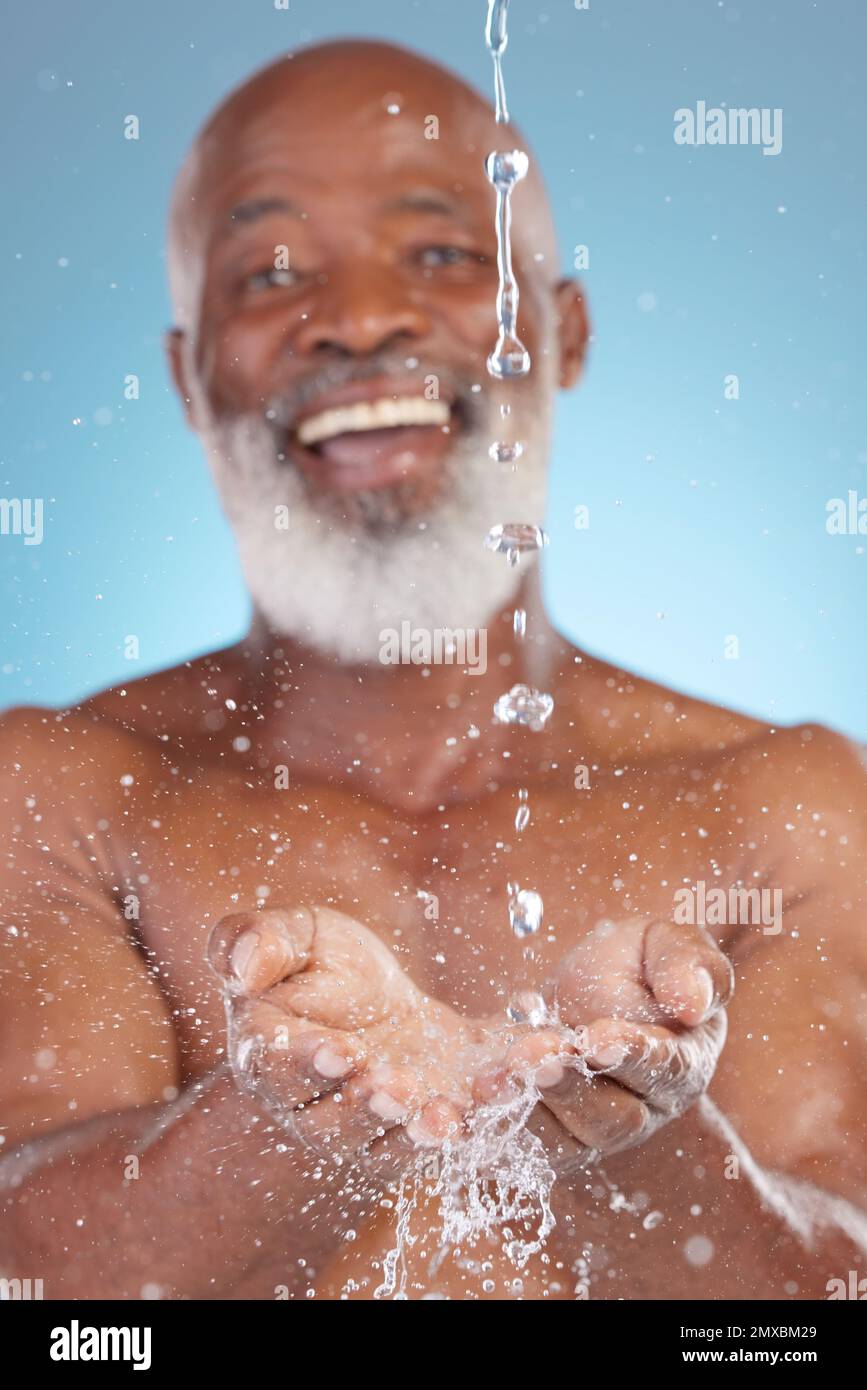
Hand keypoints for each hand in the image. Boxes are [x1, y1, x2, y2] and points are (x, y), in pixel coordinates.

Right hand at [207, 905, 501, 1176]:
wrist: (368, 1009)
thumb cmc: (317, 968)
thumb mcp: (291, 938)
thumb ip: (257, 942)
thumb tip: (241, 966)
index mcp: (274, 1058)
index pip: (283, 1070)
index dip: (310, 1063)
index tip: (340, 1051)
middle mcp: (320, 1108)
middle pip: (340, 1119)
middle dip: (367, 1105)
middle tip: (393, 1085)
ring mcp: (376, 1129)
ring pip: (395, 1140)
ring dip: (423, 1126)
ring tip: (446, 1113)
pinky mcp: (430, 1125)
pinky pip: (457, 1128)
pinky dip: (488, 1108)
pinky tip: (515, 1079)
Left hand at [473, 918, 732, 1169]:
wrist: (588, 995)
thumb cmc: (638, 967)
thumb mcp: (666, 945)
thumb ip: (689, 964)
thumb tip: (692, 1003)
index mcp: (678, 1067)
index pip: (662, 1069)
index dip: (631, 1056)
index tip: (598, 1037)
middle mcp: (636, 1112)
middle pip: (607, 1118)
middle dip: (565, 1087)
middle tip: (529, 1055)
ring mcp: (585, 1133)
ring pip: (557, 1141)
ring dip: (519, 1113)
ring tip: (488, 1080)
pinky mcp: (535, 1140)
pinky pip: (508, 1150)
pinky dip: (476, 1136)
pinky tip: (448, 1116)